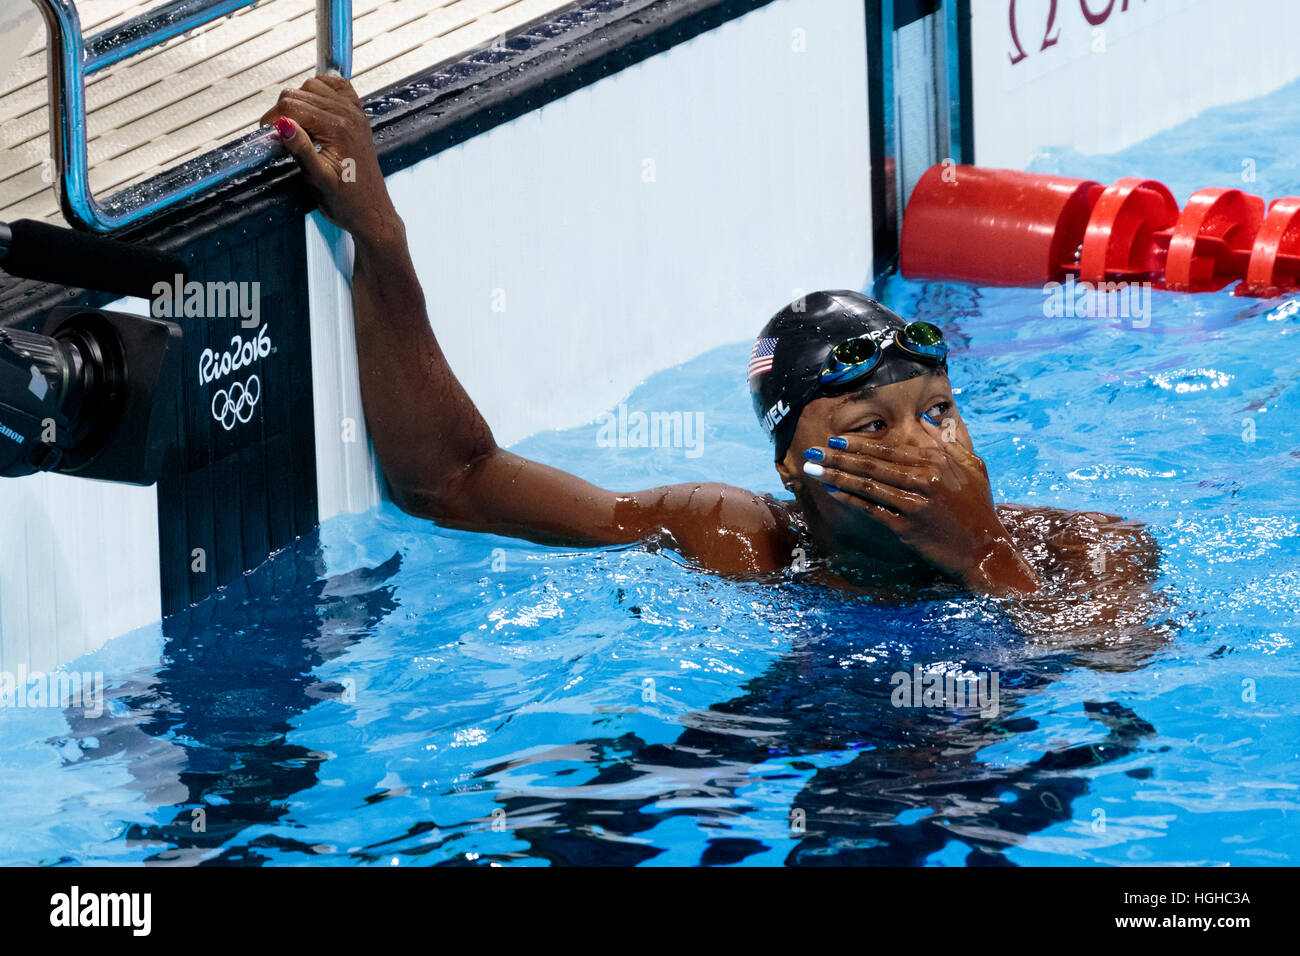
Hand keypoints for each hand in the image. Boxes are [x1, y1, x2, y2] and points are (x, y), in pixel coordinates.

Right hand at [260, 76, 399, 242]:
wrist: (371, 212)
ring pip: (315, 85)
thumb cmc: (346, 202)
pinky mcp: (358, 116)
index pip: (292, 106)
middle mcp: (349, 115)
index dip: (273, 119)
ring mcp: (355, 113)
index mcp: (338, 128)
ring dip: (299, 100)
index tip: (267, 135)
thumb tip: (281, 124)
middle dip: (283, 110)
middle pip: (300, 92)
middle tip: (280, 135)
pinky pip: (337, 86)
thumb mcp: (317, 179)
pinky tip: (314, 108)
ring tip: (297, 127)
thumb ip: (300, 148)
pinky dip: (321, 90)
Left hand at [805, 420, 1038, 593]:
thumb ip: (948, 443)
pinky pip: (872, 509)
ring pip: (867, 484)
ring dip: (836, 475)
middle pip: (872, 463)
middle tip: (813, 450)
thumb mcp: (973, 467)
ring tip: (812, 469)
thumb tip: (924, 420)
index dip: (859, 444)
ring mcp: (915, 503)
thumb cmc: (979, 508)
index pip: (890, 449)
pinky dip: (850, 498)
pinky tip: (832, 491)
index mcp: (938, 461)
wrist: (985, 549)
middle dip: (838, 456)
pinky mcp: (908, 526)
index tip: (836, 439)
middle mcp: (925, 478)